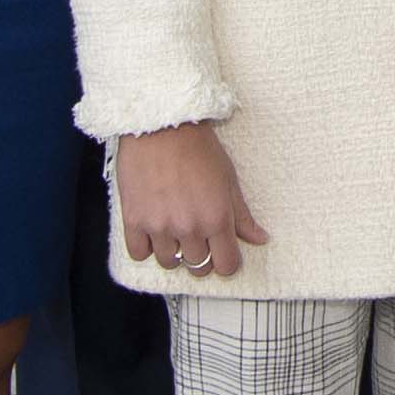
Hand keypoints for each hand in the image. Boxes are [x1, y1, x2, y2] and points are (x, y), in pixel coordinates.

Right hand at [117, 123, 269, 281]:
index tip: (224, 255)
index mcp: (217, 218)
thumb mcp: (229, 180)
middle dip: (201, 258)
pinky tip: (152, 232)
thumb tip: (260, 239)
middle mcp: (189, 228)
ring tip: (174, 232)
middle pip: (198, 267)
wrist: (161, 127)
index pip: (226, 265)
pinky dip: (145, 248)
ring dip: (174, 253)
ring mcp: (159, 226)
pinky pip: (138, 254)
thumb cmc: (199, 148)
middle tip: (199, 239)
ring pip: (168, 263)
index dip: (227, 263)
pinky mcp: (134, 220)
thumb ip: (242, 215)